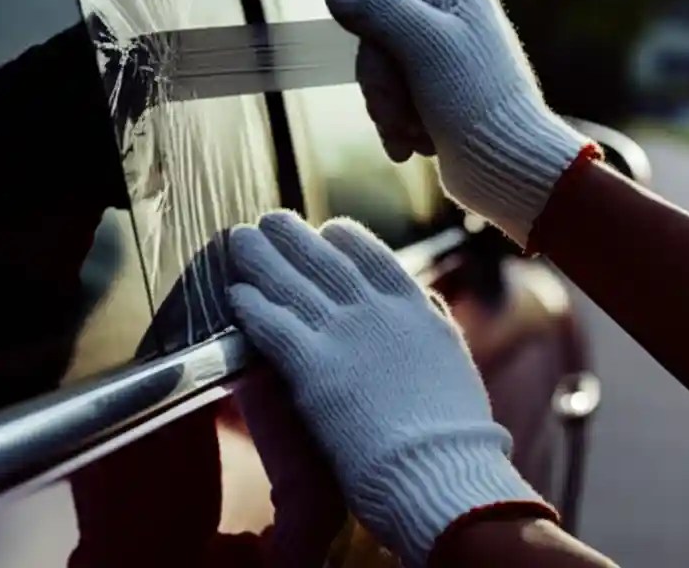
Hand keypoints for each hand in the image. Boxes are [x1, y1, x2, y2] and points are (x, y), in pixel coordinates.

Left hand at [227, 212, 551, 566]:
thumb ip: (434, 325)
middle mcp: (375, 310)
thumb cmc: (454, 430)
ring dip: (261, 259)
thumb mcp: (455, 360)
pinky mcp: (312, 366)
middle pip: (323, 259)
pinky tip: (233, 294)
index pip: (371, 254)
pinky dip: (251, 306)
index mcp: (413, 307)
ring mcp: (342, 334)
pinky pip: (273, 324)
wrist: (439, 466)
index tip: (323, 231)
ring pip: (291, 283)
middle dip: (292, 237)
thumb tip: (429, 302)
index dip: (342, 239)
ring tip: (238, 240)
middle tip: (268, 222)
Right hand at [323, 0, 594, 245]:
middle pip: (380, 46)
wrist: (507, 165)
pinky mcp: (445, 103)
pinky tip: (418, 148)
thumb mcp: (421, 43)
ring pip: (386, 80)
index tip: (384, 83)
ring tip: (413, 139)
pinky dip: (402, 130)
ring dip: (391, 115)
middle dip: (382, 90)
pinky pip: (400, 106)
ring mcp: (450, 66)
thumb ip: (375, 7)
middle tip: (398, 119)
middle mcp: (455, 24)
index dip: (372, 48)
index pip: (380, 4)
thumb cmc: (472, 101)